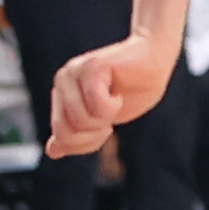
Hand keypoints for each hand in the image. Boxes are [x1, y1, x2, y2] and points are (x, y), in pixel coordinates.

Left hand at [47, 32, 177, 156]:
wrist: (157, 59)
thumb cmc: (135, 88)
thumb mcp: (105, 119)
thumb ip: (78, 133)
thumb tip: (51, 151)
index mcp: (62, 96)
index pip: (61, 136)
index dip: (87, 143)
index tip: (107, 128)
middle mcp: (62, 82)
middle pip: (65, 132)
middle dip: (94, 134)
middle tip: (111, 117)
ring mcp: (74, 72)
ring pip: (81, 121)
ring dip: (107, 117)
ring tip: (116, 99)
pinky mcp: (91, 67)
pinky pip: (96, 105)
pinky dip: (113, 106)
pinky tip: (118, 92)